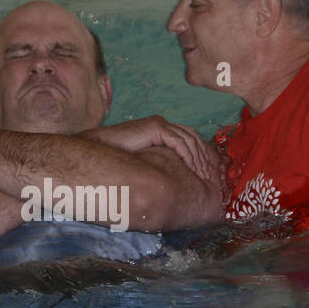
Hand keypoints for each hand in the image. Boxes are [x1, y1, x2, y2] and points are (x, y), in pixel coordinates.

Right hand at [83, 116, 218, 181]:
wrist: (96, 152)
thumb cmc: (116, 162)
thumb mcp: (145, 165)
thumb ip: (160, 166)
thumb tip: (176, 183)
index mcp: (159, 132)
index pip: (189, 140)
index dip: (200, 156)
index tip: (208, 175)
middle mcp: (162, 125)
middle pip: (193, 138)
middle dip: (205, 158)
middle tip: (212, 178)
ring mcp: (159, 124)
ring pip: (190, 140)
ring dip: (199, 160)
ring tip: (205, 176)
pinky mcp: (155, 127)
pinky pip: (179, 142)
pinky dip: (189, 156)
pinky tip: (193, 170)